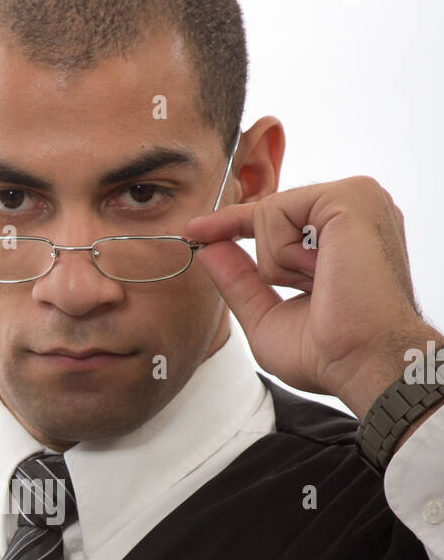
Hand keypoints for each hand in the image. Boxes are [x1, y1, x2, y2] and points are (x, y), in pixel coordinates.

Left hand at [185, 176, 441, 420]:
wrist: (363, 363)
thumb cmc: (330, 353)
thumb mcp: (268, 315)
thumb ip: (238, 279)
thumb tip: (207, 247)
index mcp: (343, 234)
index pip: (279, 217)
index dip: (234, 223)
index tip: (196, 231)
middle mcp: (353, 210)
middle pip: (269, 214)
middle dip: (271, 264)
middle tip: (315, 291)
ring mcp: (355, 198)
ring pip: (268, 213)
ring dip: (278, 265)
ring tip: (322, 285)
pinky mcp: (348, 197)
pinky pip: (274, 212)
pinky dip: (283, 255)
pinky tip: (320, 274)